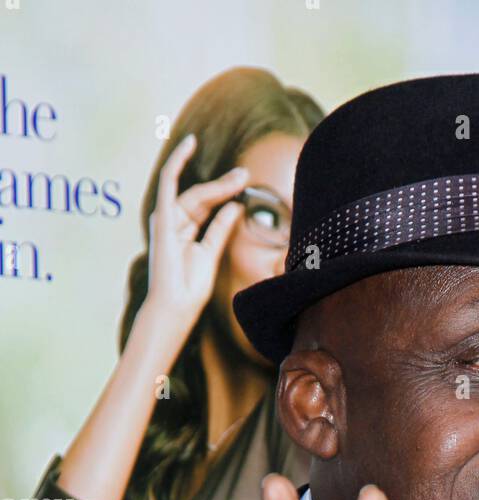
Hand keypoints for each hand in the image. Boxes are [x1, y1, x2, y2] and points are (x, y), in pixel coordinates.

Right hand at [144, 132, 248, 334]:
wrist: (176, 306)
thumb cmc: (189, 287)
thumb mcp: (212, 252)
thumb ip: (221, 228)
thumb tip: (236, 205)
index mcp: (185, 232)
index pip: (206, 204)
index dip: (225, 192)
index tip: (245, 183)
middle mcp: (174, 222)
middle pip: (202, 196)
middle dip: (225, 185)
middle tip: (246, 175)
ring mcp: (166, 219)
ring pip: (195, 192)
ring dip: (217, 183)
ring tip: (240, 175)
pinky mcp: (162, 217)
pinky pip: (168, 182)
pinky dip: (177, 161)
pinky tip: (188, 144)